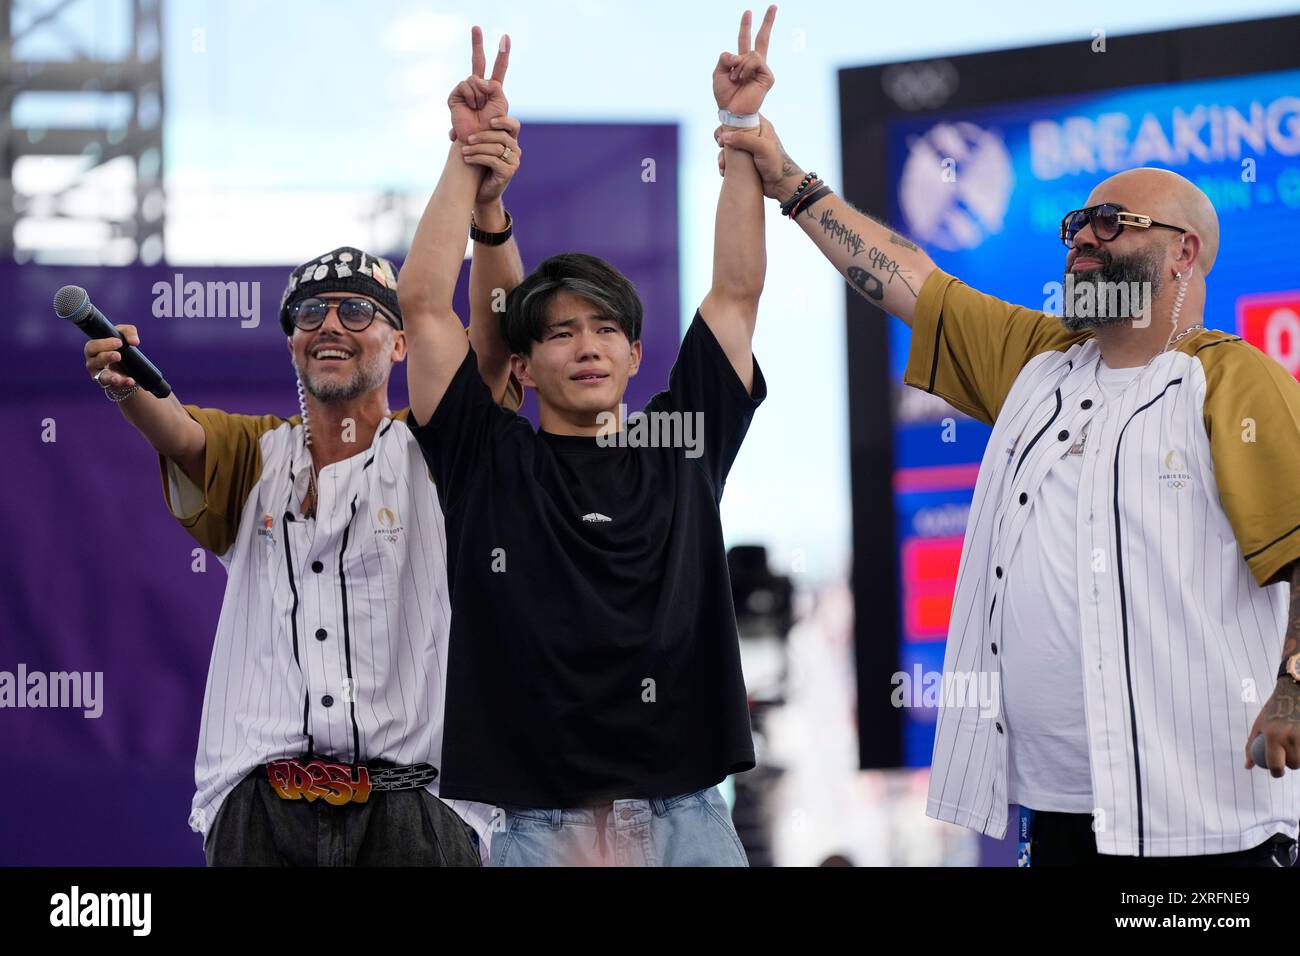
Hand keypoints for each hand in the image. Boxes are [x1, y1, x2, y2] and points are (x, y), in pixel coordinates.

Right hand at [84, 324, 138, 389]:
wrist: (128, 367)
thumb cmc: (120, 347)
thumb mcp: (123, 336)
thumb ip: (129, 332)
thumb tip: (134, 341)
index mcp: (93, 350)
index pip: (92, 347)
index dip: (103, 344)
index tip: (119, 342)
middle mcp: (93, 363)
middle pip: (95, 361)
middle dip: (106, 357)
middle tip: (118, 355)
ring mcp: (100, 376)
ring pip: (102, 377)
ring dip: (110, 376)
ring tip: (118, 377)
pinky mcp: (111, 385)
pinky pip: (115, 386)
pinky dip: (123, 383)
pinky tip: (130, 381)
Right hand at [448, 26, 509, 143]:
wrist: (480, 139)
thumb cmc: (493, 124)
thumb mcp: (500, 102)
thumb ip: (494, 85)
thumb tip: (477, 79)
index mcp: (493, 89)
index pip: (498, 68)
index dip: (502, 54)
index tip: (506, 37)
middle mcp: (478, 87)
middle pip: (478, 61)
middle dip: (477, 43)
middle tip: (476, 27)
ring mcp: (466, 91)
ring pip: (474, 78)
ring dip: (480, 94)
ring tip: (480, 107)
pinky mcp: (455, 96)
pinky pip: (465, 84)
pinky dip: (471, 95)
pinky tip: (471, 106)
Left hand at [462, 115, 521, 206]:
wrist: (481, 192)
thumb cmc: (477, 168)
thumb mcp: (476, 149)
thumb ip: (470, 137)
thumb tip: (451, 132)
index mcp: (510, 141)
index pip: (514, 125)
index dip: (504, 121)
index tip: (489, 122)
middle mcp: (515, 150)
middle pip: (502, 136)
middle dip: (482, 136)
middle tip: (467, 139)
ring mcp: (514, 162)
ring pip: (496, 148)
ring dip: (477, 148)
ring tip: (463, 151)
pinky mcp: (508, 172)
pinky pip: (493, 160)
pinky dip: (478, 158)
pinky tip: (467, 159)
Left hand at [713, 6, 776, 115]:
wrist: (731, 111)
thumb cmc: (725, 95)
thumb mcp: (718, 72)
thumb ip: (725, 58)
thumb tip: (738, 55)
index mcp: (742, 61)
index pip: (746, 39)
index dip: (746, 26)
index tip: (748, 12)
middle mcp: (754, 64)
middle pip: (763, 38)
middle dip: (768, 21)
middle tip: (773, 5)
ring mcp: (763, 69)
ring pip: (751, 53)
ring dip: (739, 66)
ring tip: (735, 79)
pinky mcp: (768, 76)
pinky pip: (755, 61)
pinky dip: (745, 69)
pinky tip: (742, 80)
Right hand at [715, 114, 803, 199]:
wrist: (780, 185)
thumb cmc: (776, 163)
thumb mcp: (762, 147)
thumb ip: (743, 139)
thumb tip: (724, 136)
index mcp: (760, 127)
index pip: (742, 116)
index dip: (730, 120)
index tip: (723, 130)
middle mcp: (753, 136)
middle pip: (732, 131)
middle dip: (723, 139)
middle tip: (720, 145)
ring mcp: (747, 149)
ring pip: (729, 147)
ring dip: (722, 155)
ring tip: (723, 164)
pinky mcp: (744, 162)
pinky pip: (730, 160)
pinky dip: (725, 165)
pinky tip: (724, 171)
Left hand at [1244, 678, 1299, 776]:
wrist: (1293, 693)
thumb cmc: (1273, 711)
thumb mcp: (1258, 725)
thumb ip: (1251, 746)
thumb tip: (1248, 766)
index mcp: (1273, 735)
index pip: (1275, 765)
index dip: (1276, 773)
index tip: (1276, 772)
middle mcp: (1289, 736)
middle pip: (1293, 764)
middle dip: (1290, 764)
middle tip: (1286, 756)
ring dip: (1299, 757)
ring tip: (1293, 747)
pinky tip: (1299, 742)